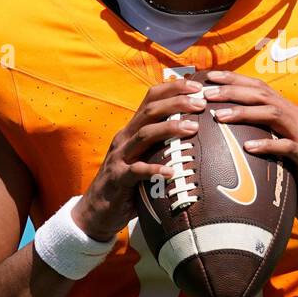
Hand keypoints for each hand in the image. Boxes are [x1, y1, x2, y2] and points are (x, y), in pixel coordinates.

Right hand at [73, 80, 205, 240]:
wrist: (97, 211)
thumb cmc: (129, 183)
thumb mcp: (145, 157)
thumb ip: (163, 144)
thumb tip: (197, 132)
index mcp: (132, 129)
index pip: (151, 98)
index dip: (173, 88)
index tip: (197, 86)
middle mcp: (125, 138)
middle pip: (150, 110)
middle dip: (176, 102)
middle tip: (201, 102)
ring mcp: (120, 157)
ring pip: (144, 134)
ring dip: (170, 129)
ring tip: (193, 128)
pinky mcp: (118, 179)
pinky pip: (136, 171)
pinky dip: (154, 169)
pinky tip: (171, 172)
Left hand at [197, 70, 297, 225]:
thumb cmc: (289, 169)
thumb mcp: (272, 143)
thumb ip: (255, 129)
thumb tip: (218, 120)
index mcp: (287, 110)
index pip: (259, 87)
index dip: (235, 79)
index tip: (210, 77)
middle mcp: (297, 117)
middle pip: (263, 95)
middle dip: (234, 91)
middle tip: (207, 94)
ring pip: (273, 115)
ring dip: (244, 113)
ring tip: (219, 116)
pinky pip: (287, 147)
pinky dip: (267, 145)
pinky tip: (247, 147)